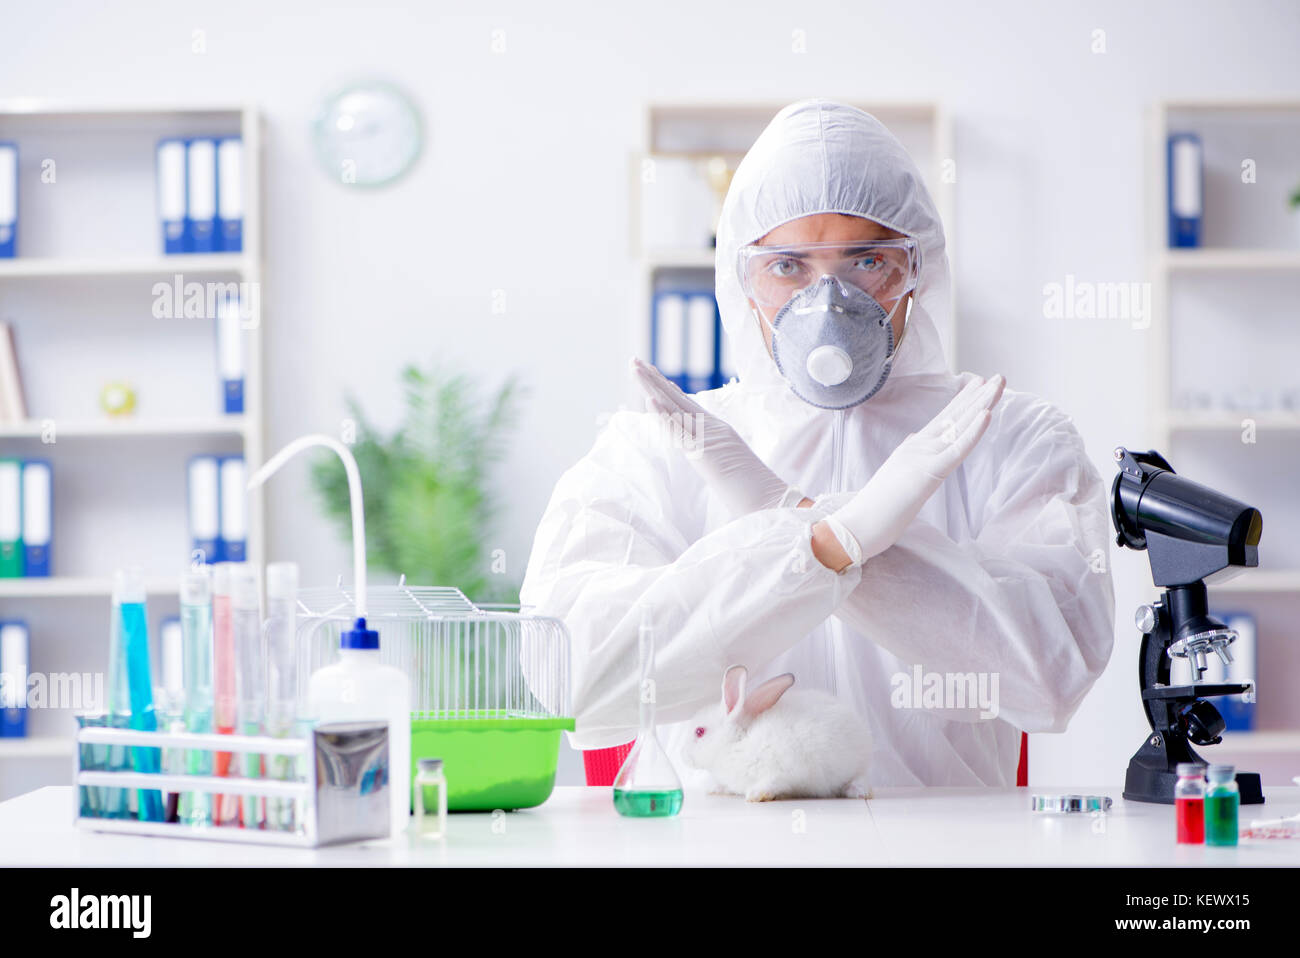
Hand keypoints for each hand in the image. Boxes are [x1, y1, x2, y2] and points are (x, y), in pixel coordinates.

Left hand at [631, 357, 804, 515]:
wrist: (771, 498)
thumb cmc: (754, 489)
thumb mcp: (731, 464)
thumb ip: (717, 454)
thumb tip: (707, 455)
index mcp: (716, 430)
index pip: (687, 405)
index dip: (667, 388)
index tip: (652, 373)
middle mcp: (711, 427)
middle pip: (676, 398)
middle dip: (653, 380)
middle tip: (634, 360)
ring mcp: (708, 436)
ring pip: (674, 407)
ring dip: (652, 387)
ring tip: (635, 367)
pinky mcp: (704, 450)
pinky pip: (680, 431)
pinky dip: (664, 415)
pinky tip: (649, 400)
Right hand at [816, 374, 1005, 569]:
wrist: (858, 524)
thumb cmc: (876, 507)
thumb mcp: (895, 474)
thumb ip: (907, 454)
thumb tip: (915, 438)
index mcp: (912, 447)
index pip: (943, 419)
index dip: (963, 401)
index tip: (979, 384)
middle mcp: (918, 445)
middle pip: (954, 416)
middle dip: (979, 396)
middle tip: (999, 377)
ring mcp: (923, 456)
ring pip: (959, 425)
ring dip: (981, 403)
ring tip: (998, 383)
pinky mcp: (929, 472)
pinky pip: (957, 448)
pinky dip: (973, 430)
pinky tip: (986, 413)